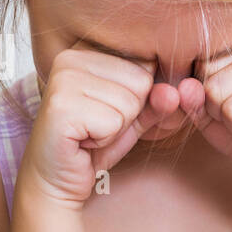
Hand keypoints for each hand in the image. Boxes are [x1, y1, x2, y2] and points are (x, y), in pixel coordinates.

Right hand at [19, 42, 178, 208]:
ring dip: (115, 129)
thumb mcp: (133, 119)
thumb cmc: (92, 146)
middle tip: (96, 126)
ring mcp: (63, 79)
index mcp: (87, 51)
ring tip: (89, 133)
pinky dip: (104, 140)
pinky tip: (82, 141)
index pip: (146, 68)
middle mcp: (71, 57)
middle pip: (141, 83)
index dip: (136, 102)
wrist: (56, 181)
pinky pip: (113, 122)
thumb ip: (157, 102)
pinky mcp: (61, 106)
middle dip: (127, 115)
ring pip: (130, 103)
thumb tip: (175, 92)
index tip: (105, 113)